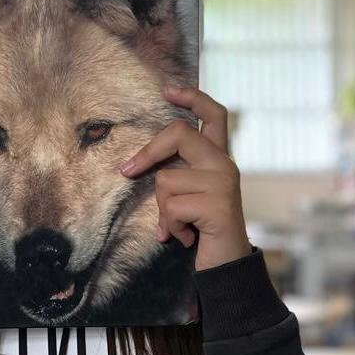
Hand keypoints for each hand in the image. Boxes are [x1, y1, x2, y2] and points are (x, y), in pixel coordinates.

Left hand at [119, 85, 249, 271]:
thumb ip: (177, 174)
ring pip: (166, 180)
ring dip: (162, 210)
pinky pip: (171, 207)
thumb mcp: (189, 195)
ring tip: (179, 226)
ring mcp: (223, 183)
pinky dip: (169, 227)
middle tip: (126, 171)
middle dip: (148, 152)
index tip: (168, 90)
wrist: (228, 264)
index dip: (193, 97)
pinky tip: (185, 237)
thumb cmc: (201, 229)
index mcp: (219, 158)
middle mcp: (225, 164)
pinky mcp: (217, 205)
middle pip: (179, 133)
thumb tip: (134, 164)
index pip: (213, 114)